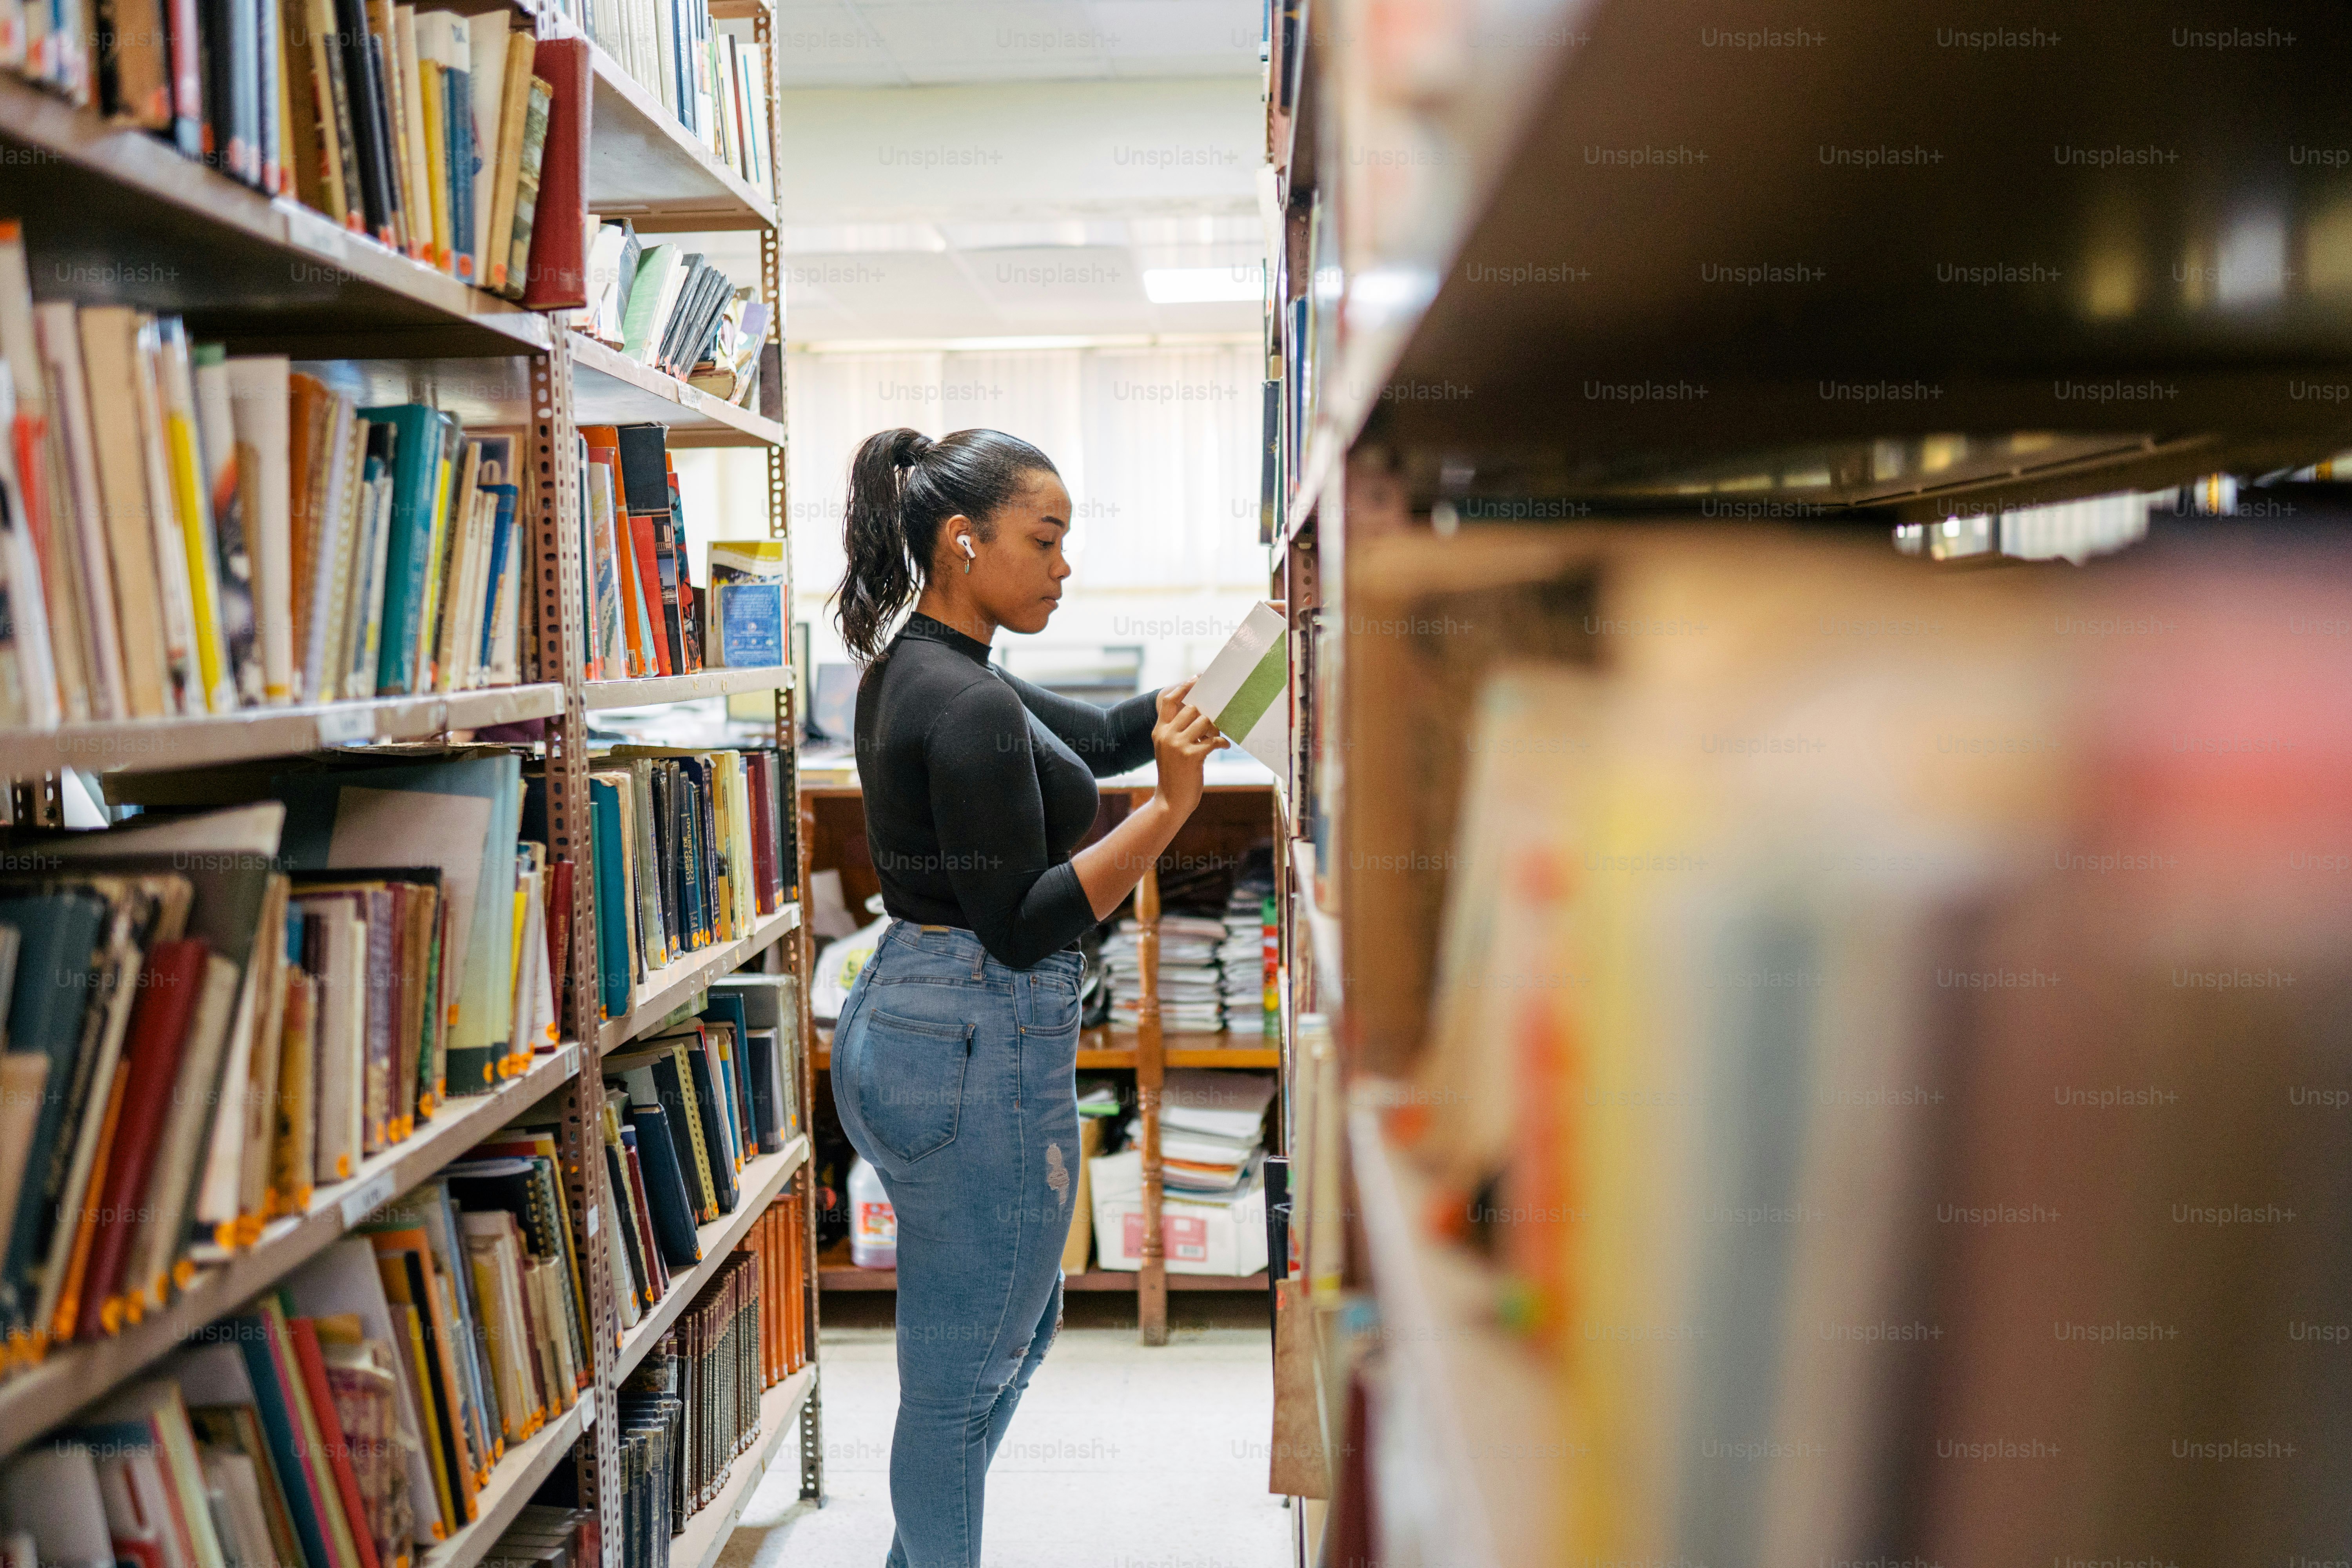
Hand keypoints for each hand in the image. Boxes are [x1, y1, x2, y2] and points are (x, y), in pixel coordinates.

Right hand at [1150, 678, 1227, 819]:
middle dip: (1208, 711)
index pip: (1167, 701)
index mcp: (1159, 731)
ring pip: (1204, 721)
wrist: (1171, 801)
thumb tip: (1203, 715)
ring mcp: (1177, 745)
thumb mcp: (1171, 750)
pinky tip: (1225, 747)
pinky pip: (1213, 740)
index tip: (1195, 679)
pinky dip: (1222, 742)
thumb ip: (1180, 732)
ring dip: (1216, 727)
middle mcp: (1166, 735)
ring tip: (1219, 735)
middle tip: (1220, 715)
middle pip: (1192, 708)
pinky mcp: (1191, 756)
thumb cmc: (1175, 775)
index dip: (1182, 688)